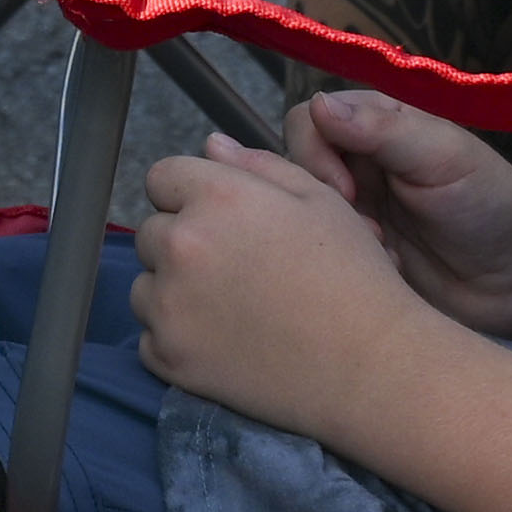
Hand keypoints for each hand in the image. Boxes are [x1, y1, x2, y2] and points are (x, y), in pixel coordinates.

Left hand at [134, 133, 445, 436]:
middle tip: (235, 266)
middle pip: (150, 232)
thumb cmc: (352, 276)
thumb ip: (257, 165)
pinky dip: (176, 337)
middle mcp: (181, 245)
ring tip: (231, 305)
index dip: (190, 194)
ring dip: (172, 290)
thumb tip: (211, 146)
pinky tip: (224, 339)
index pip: (162, 177)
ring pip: (145, 285)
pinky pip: (150, 337)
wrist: (367, 365)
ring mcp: (169, 305)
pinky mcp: (168, 357)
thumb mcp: (319, 199)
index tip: (219, 218)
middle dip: (182, 242)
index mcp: (217, 197)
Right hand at [284, 89, 511, 338]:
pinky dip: (347, 266)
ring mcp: (357, 215)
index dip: (314, 152)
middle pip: (296, 169)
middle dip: (323, 202)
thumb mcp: (446, 157)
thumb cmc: (495, 204)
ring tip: (383, 253)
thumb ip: (384, 130)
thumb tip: (318, 104)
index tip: (346, 189)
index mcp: (378, 128)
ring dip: (337, 235)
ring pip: (306, 216)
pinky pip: (323, 257)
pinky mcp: (359, 259)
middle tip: (370, 230)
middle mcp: (359, 166)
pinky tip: (388, 275)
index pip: (308, 121)